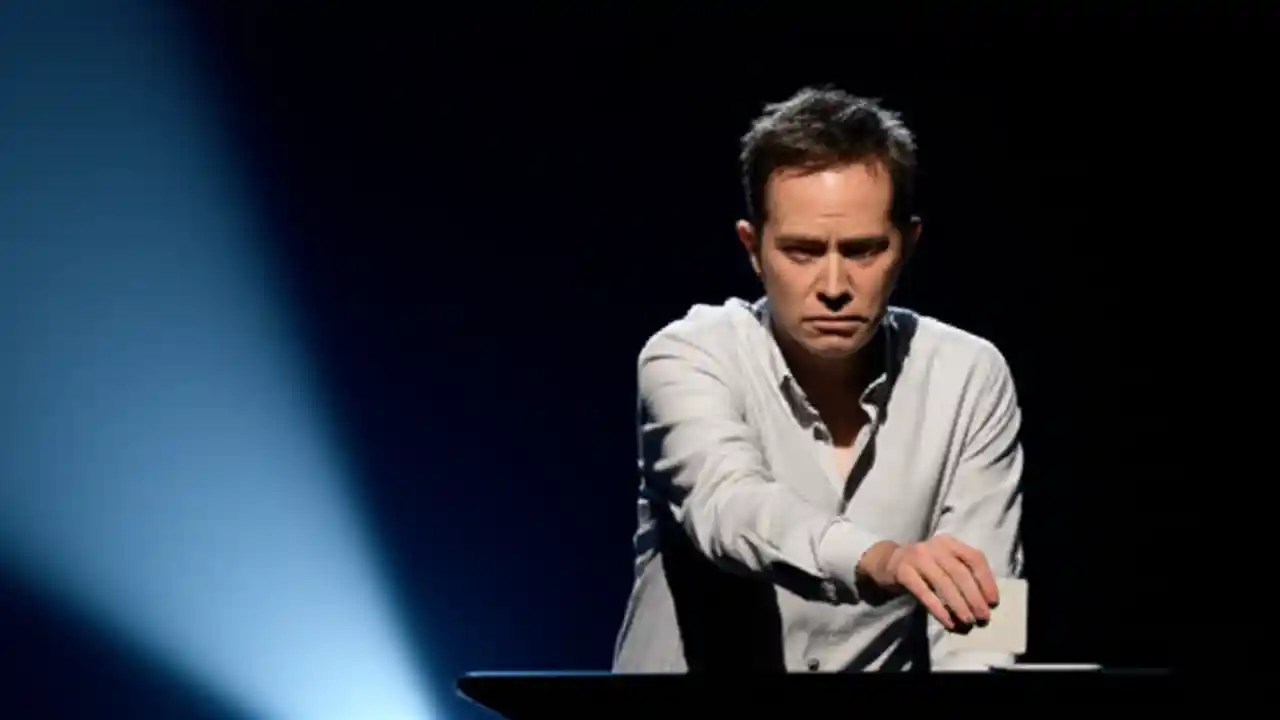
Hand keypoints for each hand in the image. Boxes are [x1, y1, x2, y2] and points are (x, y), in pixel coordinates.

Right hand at [859, 535, 999, 630]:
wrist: (887, 562)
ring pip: (943, 583)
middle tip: (983, 618)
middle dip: (974, 598)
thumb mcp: (944, 562)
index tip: (993, 602)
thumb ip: (963, 574)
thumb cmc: (924, 567)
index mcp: (950, 543)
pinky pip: (924, 593)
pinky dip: (939, 609)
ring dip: (959, 605)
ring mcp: (917, 557)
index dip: (986, 580)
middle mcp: (935, 546)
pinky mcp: (903, 571)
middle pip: (960, 573)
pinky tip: (948, 622)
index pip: (974, 558)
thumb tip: (985, 603)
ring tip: (968, 622)